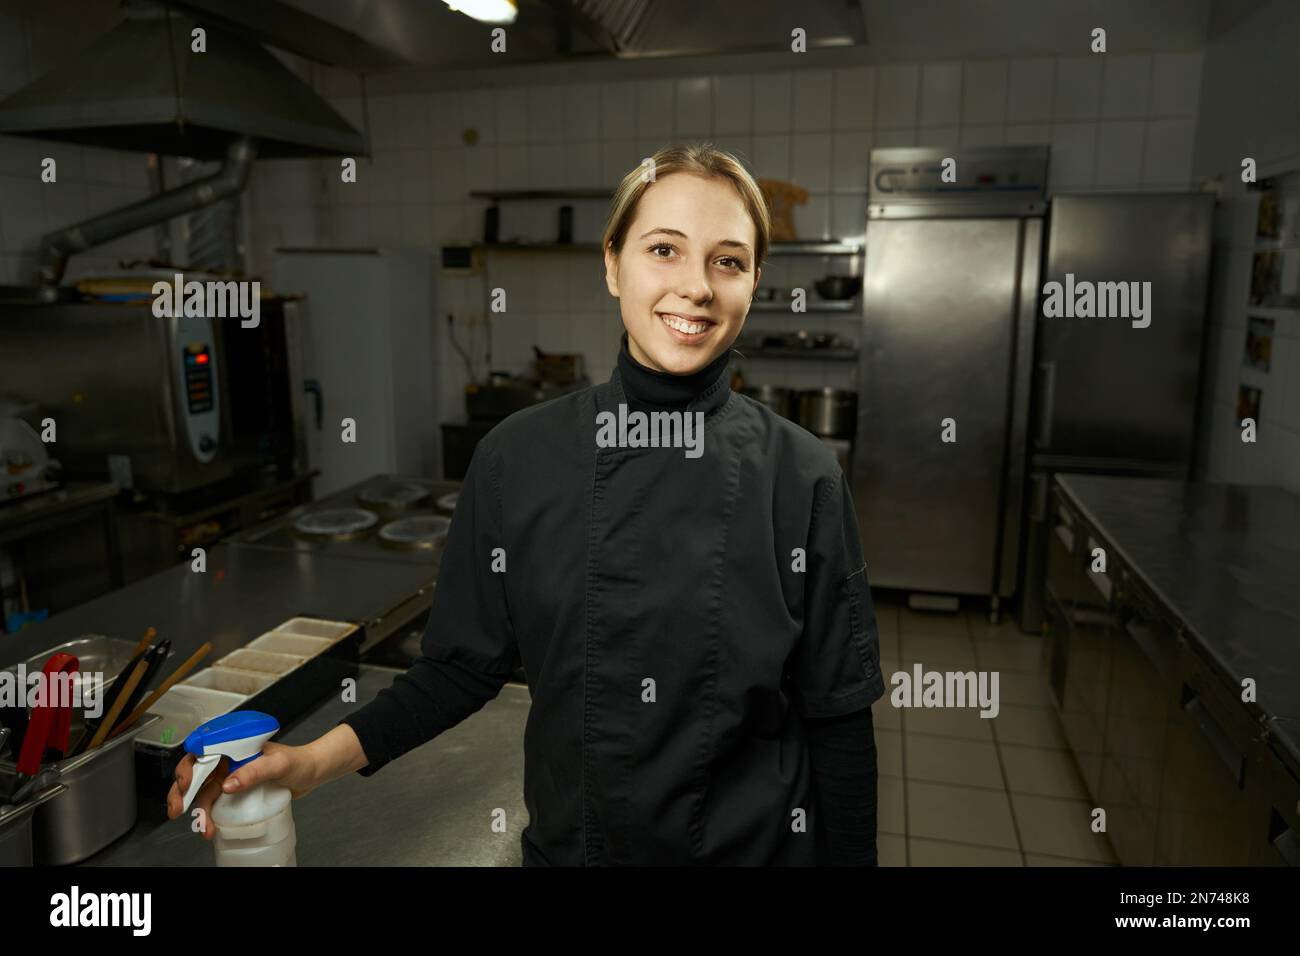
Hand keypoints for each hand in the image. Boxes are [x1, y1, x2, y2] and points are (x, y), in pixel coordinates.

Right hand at [165, 742, 320, 838]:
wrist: (313, 773)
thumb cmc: (299, 761)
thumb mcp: (279, 764)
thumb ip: (255, 771)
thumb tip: (228, 784)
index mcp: (234, 746)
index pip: (202, 752)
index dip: (188, 767)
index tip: (186, 783)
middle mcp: (229, 760)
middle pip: (196, 774)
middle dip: (181, 792)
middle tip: (177, 810)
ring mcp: (232, 776)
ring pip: (204, 792)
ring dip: (197, 810)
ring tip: (203, 828)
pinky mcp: (237, 792)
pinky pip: (216, 803)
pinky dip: (209, 815)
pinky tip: (210, 826)